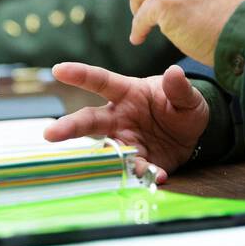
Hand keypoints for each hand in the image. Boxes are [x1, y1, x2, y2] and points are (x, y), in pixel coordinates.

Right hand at [44, 62, 209, 183]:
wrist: (194, 135)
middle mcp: (118, 118)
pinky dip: (143, 174)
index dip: (80, 74)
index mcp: (127, 93)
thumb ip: (179, 88)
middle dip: (69, 127)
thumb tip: (175, 72)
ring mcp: (123, 141)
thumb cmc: (181, 106)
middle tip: (50, 133)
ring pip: (104, 151)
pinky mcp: (134, 162)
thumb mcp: (187, 96)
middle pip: (88, 121)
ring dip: (106, 160)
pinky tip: (158, 175)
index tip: (59, 69)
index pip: (100, 81)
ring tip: (121, 164)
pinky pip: (132, 170)